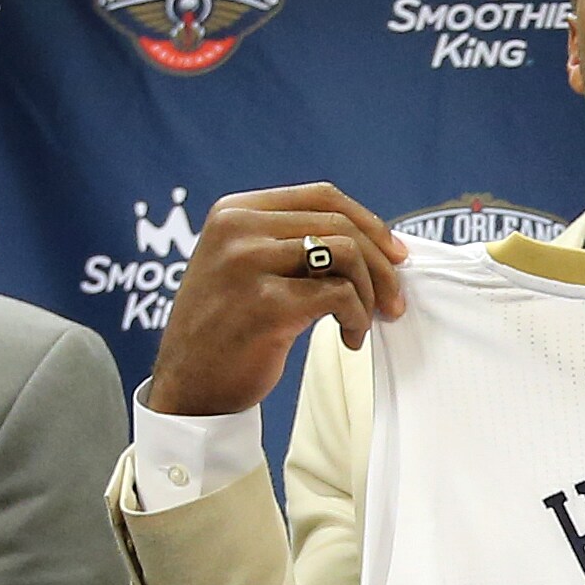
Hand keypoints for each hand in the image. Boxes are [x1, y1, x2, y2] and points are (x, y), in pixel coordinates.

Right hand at [141, 185, 412, 420]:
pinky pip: (339, 295)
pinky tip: (349, 340)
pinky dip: (358, 318)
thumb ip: (290, 243)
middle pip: (339, 225)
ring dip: (369, 294)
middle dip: (381, 264)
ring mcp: (248, 264)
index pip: (321, 196)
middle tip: (393, 300)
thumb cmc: (228, 329)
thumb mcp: (244, 267)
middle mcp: (237, 229)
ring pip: (345, 254)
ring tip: (361, 323)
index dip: (368, 221)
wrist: (189, 387)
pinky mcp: (266, 304)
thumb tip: (374, 241)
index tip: (395, 253)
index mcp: (234, 212)